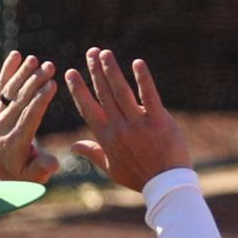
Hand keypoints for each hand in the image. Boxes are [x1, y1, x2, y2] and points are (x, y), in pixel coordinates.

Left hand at [0, 51, 59, 182]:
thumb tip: (54, 163)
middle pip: (20, 100)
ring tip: (35, 60)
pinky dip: (6, 71)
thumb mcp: (32, 178)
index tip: (51, 84)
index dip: (40, 100)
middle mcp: (4, 126)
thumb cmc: (20, 174)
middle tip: (49, 66)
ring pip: (10, 91)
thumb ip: (42, 169)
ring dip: (23, 73)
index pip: (29, 117)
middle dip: (34, 82)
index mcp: (16, 142)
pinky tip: (15, 56)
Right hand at [64, 48, 191, 191]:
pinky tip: (137, 63)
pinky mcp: (160, 121)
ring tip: (105, 53)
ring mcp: (139, 124)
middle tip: (91, 52)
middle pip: (104, 94)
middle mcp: (120, 128)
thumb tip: (72, 147)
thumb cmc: (138, 177)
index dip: (78, 89)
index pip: (88, 108)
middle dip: (95, 71)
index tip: (71, 72)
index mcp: (106, 137)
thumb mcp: (111, 168)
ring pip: (122, 92)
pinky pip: (150, 96)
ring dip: (112, 70)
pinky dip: (143, 79)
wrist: (166, 185)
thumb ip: (92, 153)